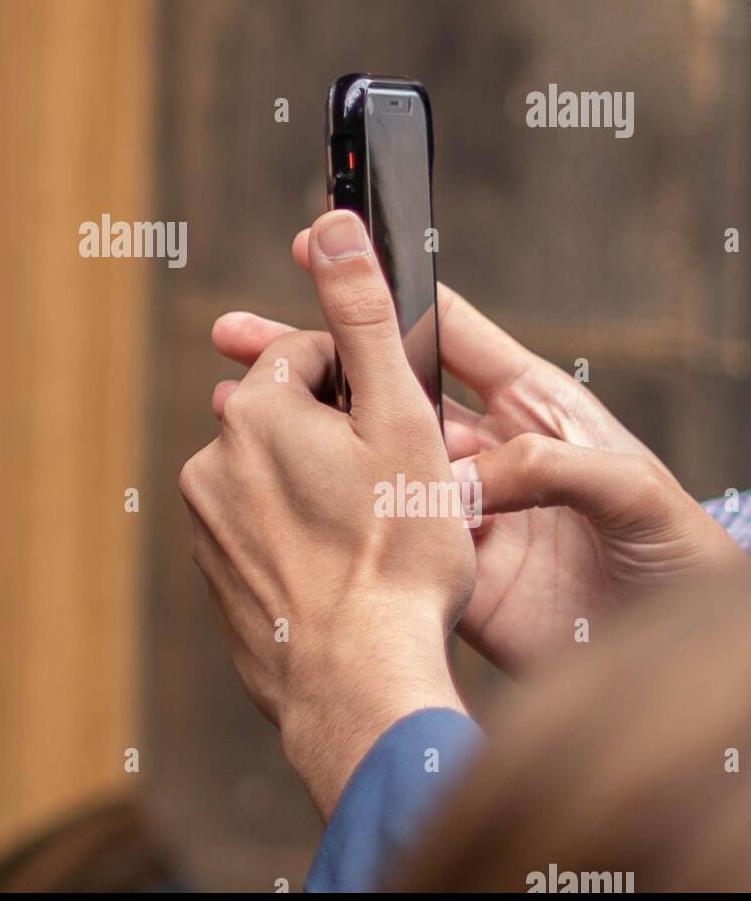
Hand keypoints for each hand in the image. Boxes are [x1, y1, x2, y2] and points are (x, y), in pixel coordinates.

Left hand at [179, 211, 473, 819]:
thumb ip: (363, 316)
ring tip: (373, 532)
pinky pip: (261, 527)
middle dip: (338, 431)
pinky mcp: (214, 575)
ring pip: (273, 472)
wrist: (358, 687)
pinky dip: (297, 533)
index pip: (310, 353)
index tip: (400, 424)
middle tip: (396, 484)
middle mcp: (212, 461)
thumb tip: (333, 224)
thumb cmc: (396, 557)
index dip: (364, 381)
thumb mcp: (398, 420)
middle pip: (288, 412)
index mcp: (255, 413)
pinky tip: (343, 568)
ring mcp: (207, 525)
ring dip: (318, 483)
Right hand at [214, 241, 743, 674]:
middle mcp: (479, 449)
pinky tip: (271, 493)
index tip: (325, 253)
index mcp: (525, 405)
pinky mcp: (441, 568)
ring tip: (232, 403)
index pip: (441, 332)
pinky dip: (320, 511)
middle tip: (241, 333)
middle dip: (308, 357)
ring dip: (299, 431)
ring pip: (360, 457)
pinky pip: (374, 533)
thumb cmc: (666, 549)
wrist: (669, 646)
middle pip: (378, 389)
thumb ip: (550, 464)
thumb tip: (467, 478)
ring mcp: (455, 508)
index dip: (382, 292)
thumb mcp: (623, 484)